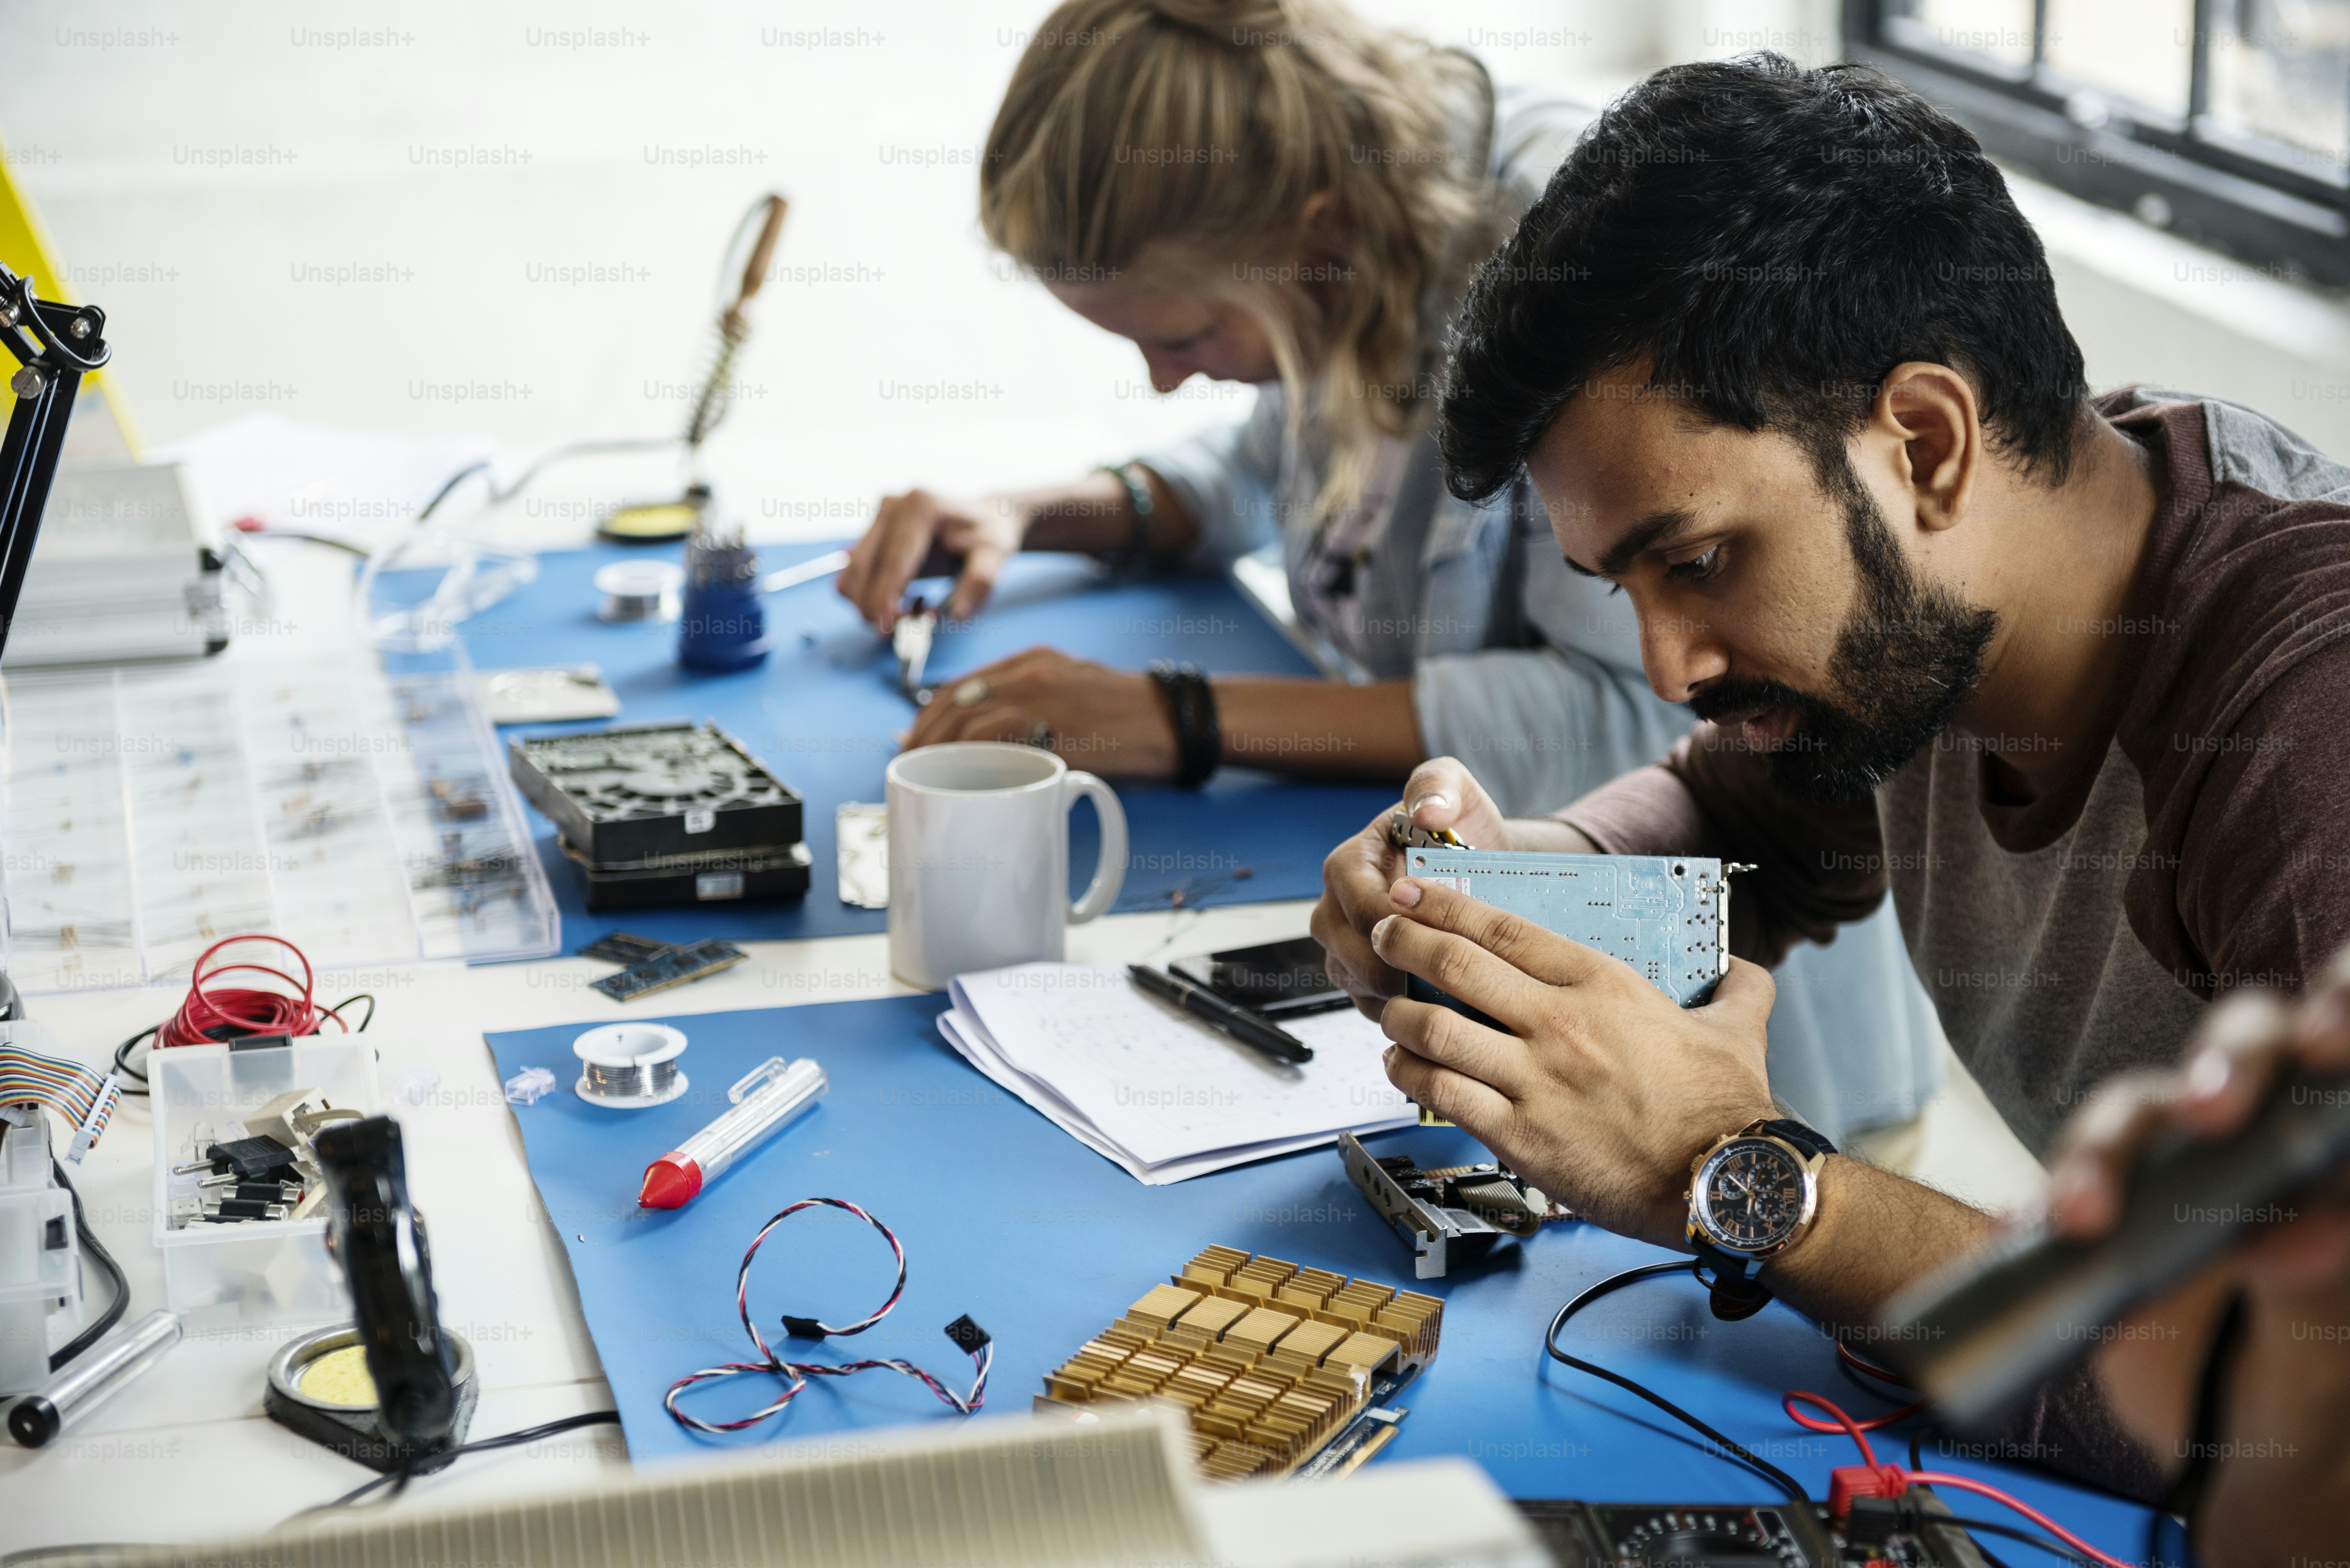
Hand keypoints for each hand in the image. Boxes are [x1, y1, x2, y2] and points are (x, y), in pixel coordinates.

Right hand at [837, 488, 1025, 631]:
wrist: (982, 518)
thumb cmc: (987, 535)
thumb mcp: (995, 555)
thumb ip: (979, 583)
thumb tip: (955, 614)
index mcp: (921, 507)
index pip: (892, 561)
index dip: (883, 598)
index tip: (884, 627)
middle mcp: (892, 507)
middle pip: (861, 568)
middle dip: (873, 607)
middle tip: (903, 628)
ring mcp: (877, 518)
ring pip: (850, 574)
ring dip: (868, 604)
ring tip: (908, 611)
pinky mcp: (870, 533)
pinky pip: (853, 574)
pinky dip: (867, 596)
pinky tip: (898, 599)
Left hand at [902, 646, 1175, 779]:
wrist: (1175, 720)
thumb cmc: (1129, 718)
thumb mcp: (1074, 694)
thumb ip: (1033, 709)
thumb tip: (989, 744)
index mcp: (1033, 661)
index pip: (961, 685)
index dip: (928, 715)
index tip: (912, 739)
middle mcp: (1030, 670)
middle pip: (953, 700)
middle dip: (923, 735)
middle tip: (910, 764)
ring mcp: (1041, 694)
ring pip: (966, 716)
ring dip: (937, 749)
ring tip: (927, 776)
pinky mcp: (1054, 722)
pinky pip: (994, 733)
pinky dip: (968, 754)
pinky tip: (959, 774)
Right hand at [1309, 757, 1547, 1017]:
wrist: (1479, 866)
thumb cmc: (1462, 829)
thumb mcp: (1455, 791)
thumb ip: (1438, 786)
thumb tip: (1428, 809)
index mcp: (1347, 865)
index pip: (1357, 902)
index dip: (1394, 921)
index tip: (1437, 930)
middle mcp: (1335, 909)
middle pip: (1349, 952)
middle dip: (1396, 967)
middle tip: (1446, 975)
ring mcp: (1343, 948)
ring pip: (1356, 985)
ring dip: (1399, 996)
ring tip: (1446, 994)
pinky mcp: (1360, 980)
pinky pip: (1370, 1006)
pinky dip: (1402, 1013)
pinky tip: (1438, 1008)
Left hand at [1367, 874, 1777, 1245]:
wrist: (1726, 1183)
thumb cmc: (1728, 1108)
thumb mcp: (1739, 1026)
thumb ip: (1737, 985)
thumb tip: (1740, 966)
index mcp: (1602, 985)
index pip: (1503, 928)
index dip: (1445, 903)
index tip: (1412, 890)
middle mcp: (1559, 1025)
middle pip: (1455, 965)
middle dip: (1404, 940)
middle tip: (1381, 932)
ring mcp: (1535, 1081)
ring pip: (1434, 1031)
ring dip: (1398, 1015)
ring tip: (1387, 1010)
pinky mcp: (1520, 1137)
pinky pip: (1442, 1095)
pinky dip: (1408, 1077)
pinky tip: (1400, 1069)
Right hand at [2047, 952, 2349, 1562]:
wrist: (2241, 1445)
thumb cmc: (2313, 1379)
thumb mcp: (2331, 1342)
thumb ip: (2324, 1284)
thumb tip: (2307, 1230)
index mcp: (2329, 1145)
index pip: (2337, 1039)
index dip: (2337, 1014)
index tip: (2328, 1045)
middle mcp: (2258, 1130)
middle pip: (2240, 1049)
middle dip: (2223, 1066)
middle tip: (2214, 1115)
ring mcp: (2174, 1167)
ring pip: (2135, 1114)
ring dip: (2101, 1153)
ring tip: (2083, 1218)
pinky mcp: (2101, 1214)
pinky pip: (2053, 1193)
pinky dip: (2029, 1210)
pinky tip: (2015, 1235)